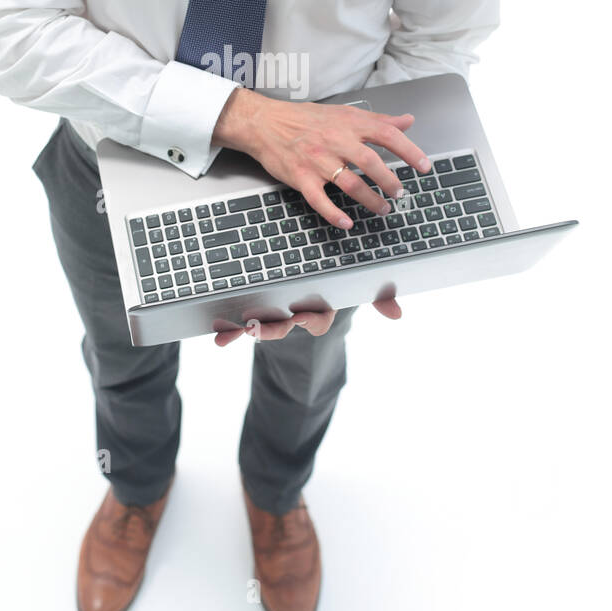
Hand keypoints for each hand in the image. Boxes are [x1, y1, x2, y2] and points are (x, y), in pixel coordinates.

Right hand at [213, 88, 431, 227]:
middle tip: (400, 193)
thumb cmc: (305, 119)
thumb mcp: (344, 113)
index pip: (386, 134)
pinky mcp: (301, 177)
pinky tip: (347, 223)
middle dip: (389, 181)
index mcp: (349, 123)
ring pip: (350, 183)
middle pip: (370, 162)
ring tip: (382, 209)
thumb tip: (408, 121)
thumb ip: (378, 120)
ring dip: (370, 200)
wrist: (265, 123)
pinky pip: (320, 200)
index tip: (424, 166)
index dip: (409, 150)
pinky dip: (334, 214)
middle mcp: (335, 140)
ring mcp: (317, 160)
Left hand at [213, 295, 401, 346]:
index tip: (301, 318)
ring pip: (257, 326)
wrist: (318, 275)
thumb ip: (377, 298)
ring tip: (225, 335)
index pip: (314, 321)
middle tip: (254, 327)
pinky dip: (228, 327)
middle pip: (282, 327)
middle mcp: (295, 317)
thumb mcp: (357, 286)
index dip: (307, 321)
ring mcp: (275, 313)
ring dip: (240, 332)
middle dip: (268, 330)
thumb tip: (397, 313)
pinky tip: (214, 332)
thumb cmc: (338, 280)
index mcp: (318, 312)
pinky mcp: (257, 307)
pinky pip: (241, 319)